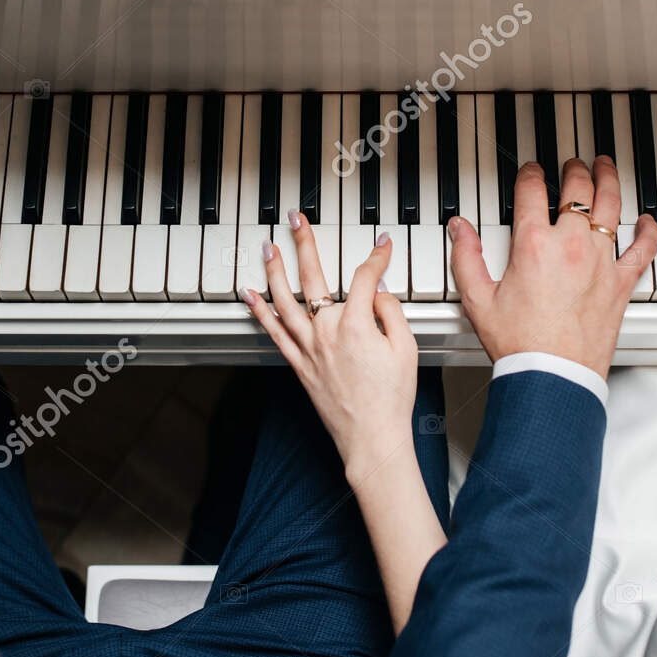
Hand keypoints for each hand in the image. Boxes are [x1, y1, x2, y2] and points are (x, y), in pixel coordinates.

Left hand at [244, 216, 416, 480]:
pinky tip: (250, 294)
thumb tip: (377, 293)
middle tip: (297, 220)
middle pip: (312, 277)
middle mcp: (325, 331)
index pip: (363, 277)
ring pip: (284, 300)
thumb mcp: (406, 348)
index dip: (376, 257)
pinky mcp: (298, 364)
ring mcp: (308, 348)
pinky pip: (274, 332)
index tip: (382, 245)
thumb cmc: (391, 399)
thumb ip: (390, 312)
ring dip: (274, 270)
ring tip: (269, 247)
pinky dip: (260, 312)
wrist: (372, 437)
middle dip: (305, 243)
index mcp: (355, 324)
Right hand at [447, 158, 656, 374]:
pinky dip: (648, 231)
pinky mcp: (621, 282)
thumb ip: (466, 257)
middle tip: (572, 163)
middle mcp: (570, 245)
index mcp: (533, 245)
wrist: (553, 375)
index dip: (530, 173)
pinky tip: (645, 220)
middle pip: (578, 189)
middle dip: (573, 169)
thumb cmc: (519, 344)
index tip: (530, 171)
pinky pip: (643, 248)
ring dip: (609, 179)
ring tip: (605, 166)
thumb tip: (459, 228)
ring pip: (612, 205)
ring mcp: (600, 261)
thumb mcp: (478, 299)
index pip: (532, 190)